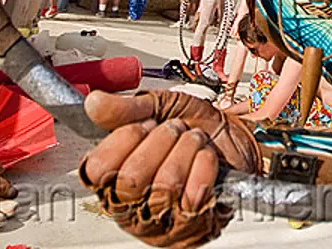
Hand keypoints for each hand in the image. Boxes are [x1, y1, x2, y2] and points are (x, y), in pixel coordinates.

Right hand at [79, 90, 259, 247]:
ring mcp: (159, 220)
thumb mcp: (159, 107)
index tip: (144, 123)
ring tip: (193, 140)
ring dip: (186, 150)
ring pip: (164, 187)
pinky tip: (206, 158)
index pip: (96, 169)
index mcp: (112, 176)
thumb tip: (94, 103)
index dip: (124, 140)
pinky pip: (192, 196)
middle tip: (174, 129)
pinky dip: (204, 165)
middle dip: (160, 142)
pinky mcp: (190, 226)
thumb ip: (125, 108)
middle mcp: (130, 204)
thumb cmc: (195, 125)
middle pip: (131, 179)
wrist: (237, 137)